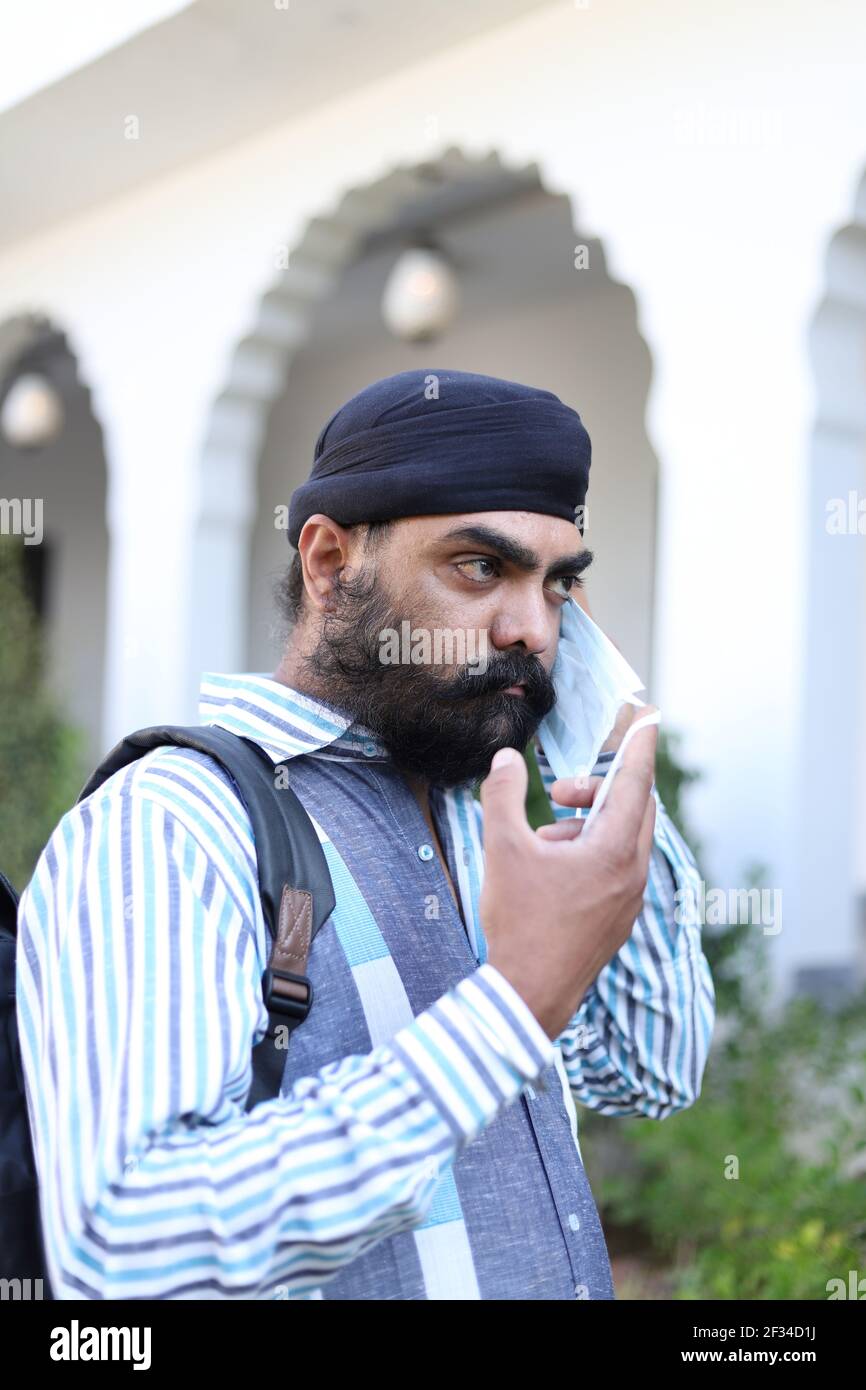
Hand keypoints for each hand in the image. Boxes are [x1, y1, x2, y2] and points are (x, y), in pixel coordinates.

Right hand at [480, 717, 657, 1038]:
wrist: (528, 997)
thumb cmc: (519, 922)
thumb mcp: (502, 849)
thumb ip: (503, 795)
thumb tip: (506, 758)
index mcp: (615, 851)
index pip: (635, 782)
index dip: (640, 744)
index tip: (649, 715)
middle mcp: (633, 873)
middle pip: (635, 808)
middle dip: (597, 789)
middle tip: (558, 792)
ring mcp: (630, 900)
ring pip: (624, 840)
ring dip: (588, 825)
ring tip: (542, 838)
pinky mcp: (618, 920)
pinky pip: (617, 868)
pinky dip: (590, 853)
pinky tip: (550, 869)